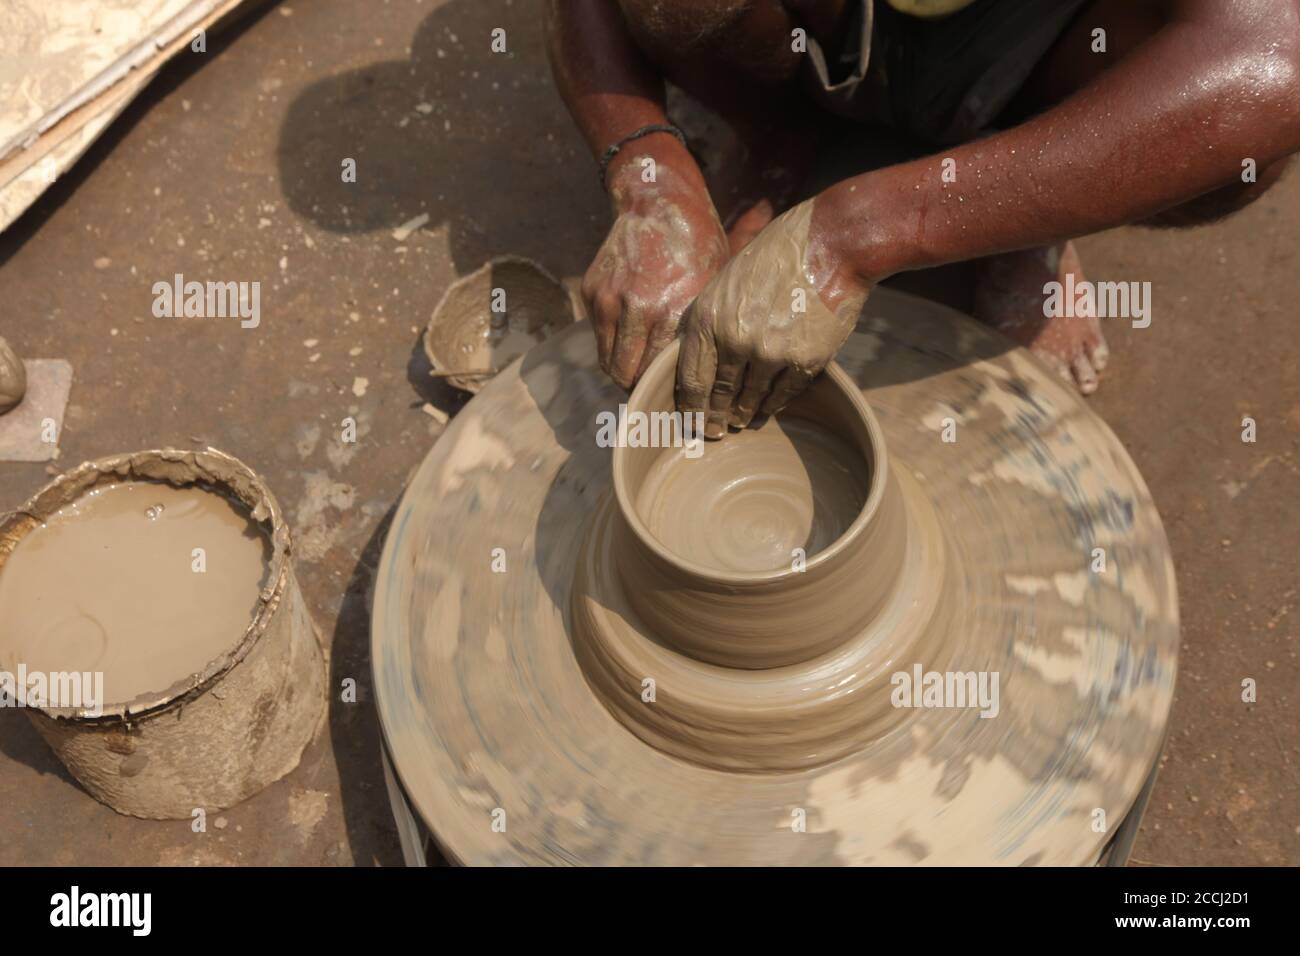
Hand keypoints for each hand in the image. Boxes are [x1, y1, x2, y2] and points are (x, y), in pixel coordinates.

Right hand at [583, 161, 728, 388]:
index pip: (655, 374)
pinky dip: (612, 341)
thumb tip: (706, 382)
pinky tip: (630, 331)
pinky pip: (599, 335)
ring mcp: (607, 300)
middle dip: (636, 386)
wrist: (659, 202)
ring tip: (640, 366)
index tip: (670, 402)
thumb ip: (702, 333)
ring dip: (621, 368)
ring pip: (606, 360)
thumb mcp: (713, 288)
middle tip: (652, 388)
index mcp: (671, 310)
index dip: (661, 392)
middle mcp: (635, 309)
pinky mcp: (591, 292)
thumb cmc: (697, 246)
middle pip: (624, 375)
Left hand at [675, 199, 871, 437]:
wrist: (829, 244)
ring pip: (751, 397)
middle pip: (719, 393)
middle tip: (715, 431)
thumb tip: (696, 355)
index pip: (691, 378)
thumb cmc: (775, 257)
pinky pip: (783, 393)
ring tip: (742, 422)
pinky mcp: (804, 359)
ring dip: (745, 414)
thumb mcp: (726, 281)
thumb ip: (709, 318)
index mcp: (708, 317)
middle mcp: (734, 339)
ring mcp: (770, 352)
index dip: (691, 407)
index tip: (694, 420)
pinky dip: (774, 404)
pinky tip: (768, 408)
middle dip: (716, 417)